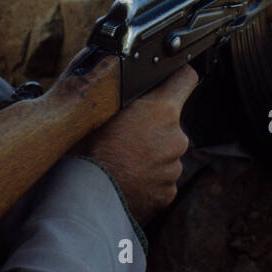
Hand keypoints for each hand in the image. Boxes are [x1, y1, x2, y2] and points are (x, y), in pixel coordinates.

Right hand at [70, 65, 197, 224]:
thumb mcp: (98, 108)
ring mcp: (173, 168)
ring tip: (119, 159)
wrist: (85, 199)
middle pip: (170, 122)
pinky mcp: (167, 193)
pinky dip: (146, 179)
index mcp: (163, 111)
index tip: (173, 76)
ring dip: (148, 154)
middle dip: (152, 125)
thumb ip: (122, 91)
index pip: (186, 78)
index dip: (178, 75)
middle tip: (123, 133)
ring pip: (164, 153)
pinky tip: (124, 178)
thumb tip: (121, 72)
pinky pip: (159, 179)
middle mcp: (176, 138)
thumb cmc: (86, 150)